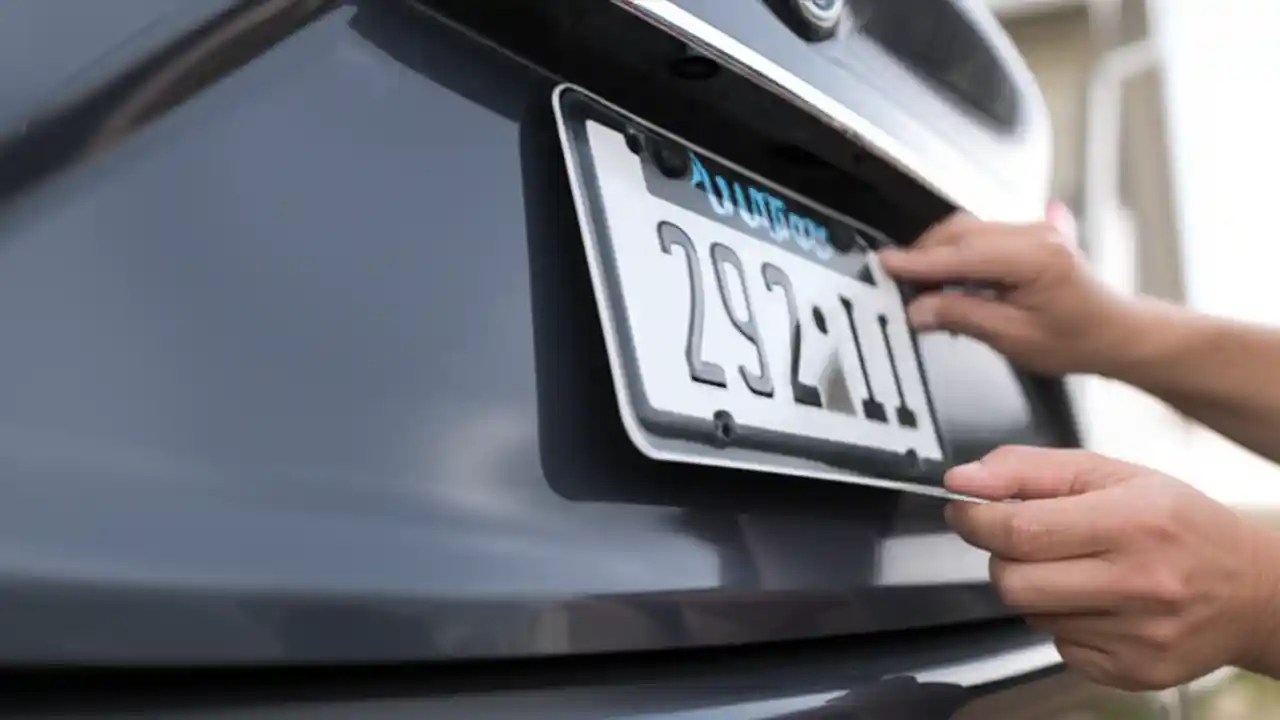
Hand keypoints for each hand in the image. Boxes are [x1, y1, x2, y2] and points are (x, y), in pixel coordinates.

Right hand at [879, 212, 1143, 375]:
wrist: (1116, 333)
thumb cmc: (1078, 339)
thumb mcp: (1014, 338)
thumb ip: (963, 317)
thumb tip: (919, 310)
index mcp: (1035, 258)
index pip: (961, 255)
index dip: (918, 262)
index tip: (886, 265)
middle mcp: (1035, 235)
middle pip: (960, 234)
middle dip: (923, 256)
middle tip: (896, 282)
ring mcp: (1033, 230)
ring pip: (967, 231)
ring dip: (939, 254)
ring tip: (920, 286)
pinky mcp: (1028, 235)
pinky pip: (981, 235)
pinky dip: (957, 253)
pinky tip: (948, 274)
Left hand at [945, 446, 1279, 690]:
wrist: (1249, 588)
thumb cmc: (1175, 522)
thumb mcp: (1110, 473)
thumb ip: (1027, 470)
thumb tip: (960, 480)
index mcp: (1134, 521)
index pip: (1020, 529)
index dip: (975, 519)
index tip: (962, 510)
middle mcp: (1141, 583)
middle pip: (1013, 582)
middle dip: (1000, 557)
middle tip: (1021, 541)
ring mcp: (1139, 635)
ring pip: (1031, 615)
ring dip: (1035, 589)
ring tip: (1078, 570)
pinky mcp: (1134, 671)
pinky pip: (1059, 646)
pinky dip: (1062, 622)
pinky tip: (1099, 603)